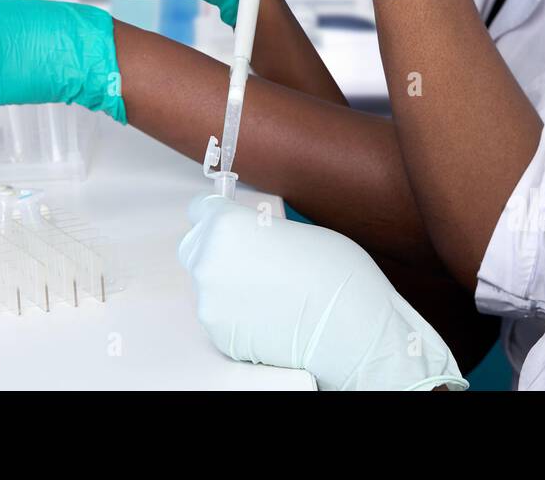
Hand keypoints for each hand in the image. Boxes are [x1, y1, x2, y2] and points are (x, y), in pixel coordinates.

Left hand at [179, 194, 467, 390]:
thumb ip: (254, 229)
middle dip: (215, 249)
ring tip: (268, 290)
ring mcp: (210, 302)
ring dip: (227, 283)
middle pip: (194, 246)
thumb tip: (245, 236)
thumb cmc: (333, 271)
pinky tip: (268, 313)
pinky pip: (220, 315)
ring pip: (208, 284)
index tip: (226, 222)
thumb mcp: (291, 230)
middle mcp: (208, 261)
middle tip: (249, 257)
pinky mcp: (219, 335)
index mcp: (225, 225)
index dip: (215, 215)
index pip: (199, 210)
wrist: (349, 326)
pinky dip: (236, 314)